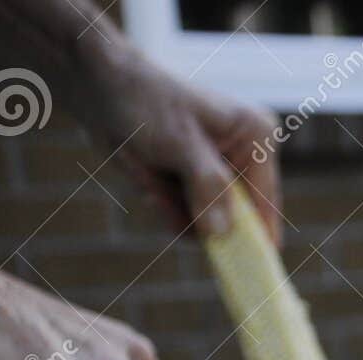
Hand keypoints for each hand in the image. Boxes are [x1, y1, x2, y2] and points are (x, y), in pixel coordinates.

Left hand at [78, 39, 280, 241]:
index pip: (266, 203)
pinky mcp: (196, 183)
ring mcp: (220, 173)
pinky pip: (190, 218)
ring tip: (151, 181)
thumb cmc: (142, 99)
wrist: (95, 84)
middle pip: (240, 219)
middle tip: (164, 197)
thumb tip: (223, 234)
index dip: (256, 239)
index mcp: (256, 139)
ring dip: (178, 213)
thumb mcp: (178, 142)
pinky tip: (149, 184)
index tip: (245, 272)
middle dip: (201, 219)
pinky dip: (167, 210)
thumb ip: (206, 186)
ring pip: (211, 223)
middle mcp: (244, 158)